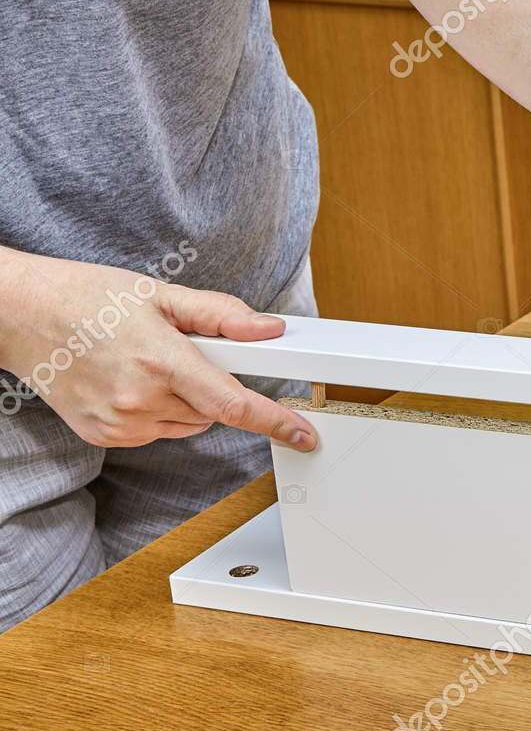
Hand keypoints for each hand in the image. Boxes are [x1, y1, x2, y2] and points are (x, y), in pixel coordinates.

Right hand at [0, 250, 317, 450]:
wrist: (20, 315)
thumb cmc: (85, 298)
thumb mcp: (159, 294)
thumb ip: (220, 315)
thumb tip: (269, 330)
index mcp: (161, 360)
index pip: (233, 404)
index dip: (275, 421)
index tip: (303, 434)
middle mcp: (141, 398)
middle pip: (211, 412)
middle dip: (211, 388)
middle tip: (178, 355)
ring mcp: (120, 423)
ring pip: (187, 426)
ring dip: (184, 403)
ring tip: (145, 365)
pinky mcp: (104, 436)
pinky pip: (155, 433)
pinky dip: (156, 413)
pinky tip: (127, 383)